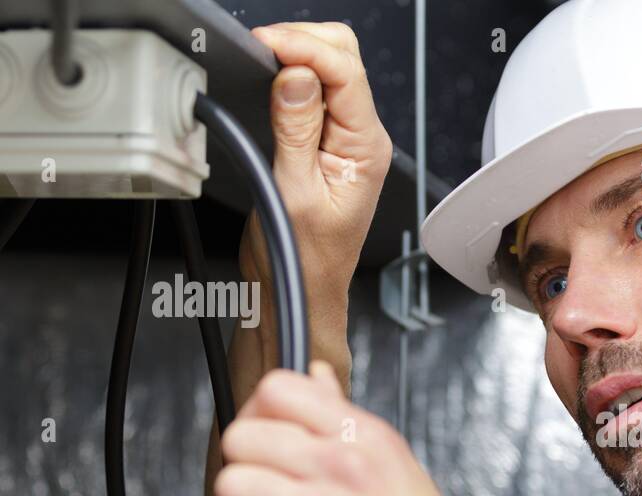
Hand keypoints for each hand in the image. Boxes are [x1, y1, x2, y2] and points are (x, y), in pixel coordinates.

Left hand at [213, 363, 507, 495]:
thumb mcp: (400, 470)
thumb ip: (348, 423)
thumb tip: (317, 376)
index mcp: (370, 439)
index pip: (278, 389)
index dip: (258, 416)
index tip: (267, 444)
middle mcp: (349, 468)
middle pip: (242, 437)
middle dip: (245, 470)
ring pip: (232, 484)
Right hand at [240, 22, 392, 312]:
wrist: (298, 290)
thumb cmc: (303, 259)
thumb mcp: (293, 193)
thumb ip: (295, 130)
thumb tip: (296, 75)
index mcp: (367, 149)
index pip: (346, 72)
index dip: (304, 48)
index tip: (264, 43)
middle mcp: (361, 138)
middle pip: (343, 57)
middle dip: (301, 42)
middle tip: (257, 50)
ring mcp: (342, 137)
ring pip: (327, 69)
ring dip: (293, 58)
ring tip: (257, 67)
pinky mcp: (320, 141)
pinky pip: (310, 93)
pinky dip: (286, 77)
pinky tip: (265, 87)